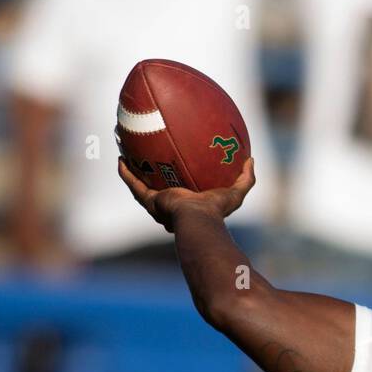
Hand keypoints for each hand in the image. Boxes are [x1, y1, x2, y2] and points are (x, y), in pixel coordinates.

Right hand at [118, 156, 254, 232]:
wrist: (198, 220)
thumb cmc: (217, 210)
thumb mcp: (236, 192)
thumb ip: (246, 178)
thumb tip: (251, 159)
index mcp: (189, 200)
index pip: (181, 185)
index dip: (176, 173)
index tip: (174, 159)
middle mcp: (172, 203)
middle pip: (157, 182)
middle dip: (150, 168)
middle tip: (145, 150)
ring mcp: (159, 204)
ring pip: (141, 182)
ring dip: (132, 168)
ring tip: (125, 150)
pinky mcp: (151, 203)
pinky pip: (134, 186)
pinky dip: (126, 174)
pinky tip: (120, 159)